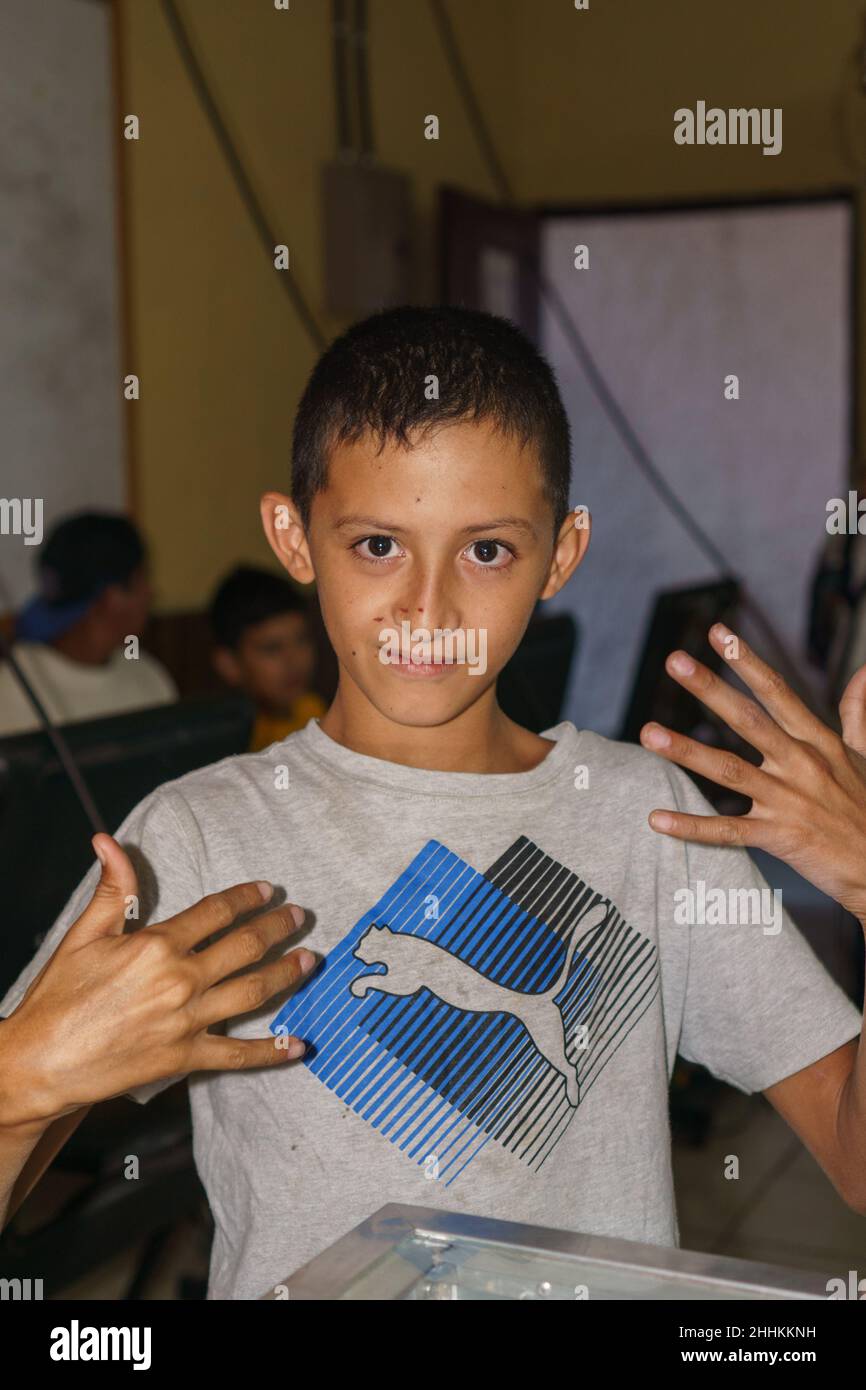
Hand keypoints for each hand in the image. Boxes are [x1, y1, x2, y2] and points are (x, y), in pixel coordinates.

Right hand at [0, 834, 314, 1127]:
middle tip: (299, 917)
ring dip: (288, 974)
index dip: (246, 897)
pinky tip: (301, 1045)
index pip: (216, 911)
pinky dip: (273, 1051)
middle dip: (278, 928)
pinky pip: (239, 1055)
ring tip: (310, 961)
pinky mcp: (185, 1057)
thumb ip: (112, 888)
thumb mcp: (83, 934)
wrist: (40, 1062)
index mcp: (156, 945)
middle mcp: (180, 980)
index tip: (266, 890)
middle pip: (245, 946)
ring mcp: (186, 1020)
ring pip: (253, 992)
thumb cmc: (58, 997)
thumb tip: (108, 840)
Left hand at [639, 622, 865, 924]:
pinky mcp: (779, 837)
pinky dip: (692, 827)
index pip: (777, 692)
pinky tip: (657, 819)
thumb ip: (857, 712)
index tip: (718, 632)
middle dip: (711, 689)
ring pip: (729, 771)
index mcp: (817, 740)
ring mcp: (788, 801)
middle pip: (748, 719)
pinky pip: (728, 831)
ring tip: (648, 733)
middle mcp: (801, 764)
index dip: (747, 660)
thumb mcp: (864, 754)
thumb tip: (864, 671)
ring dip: (688, 751)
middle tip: (674, 660)